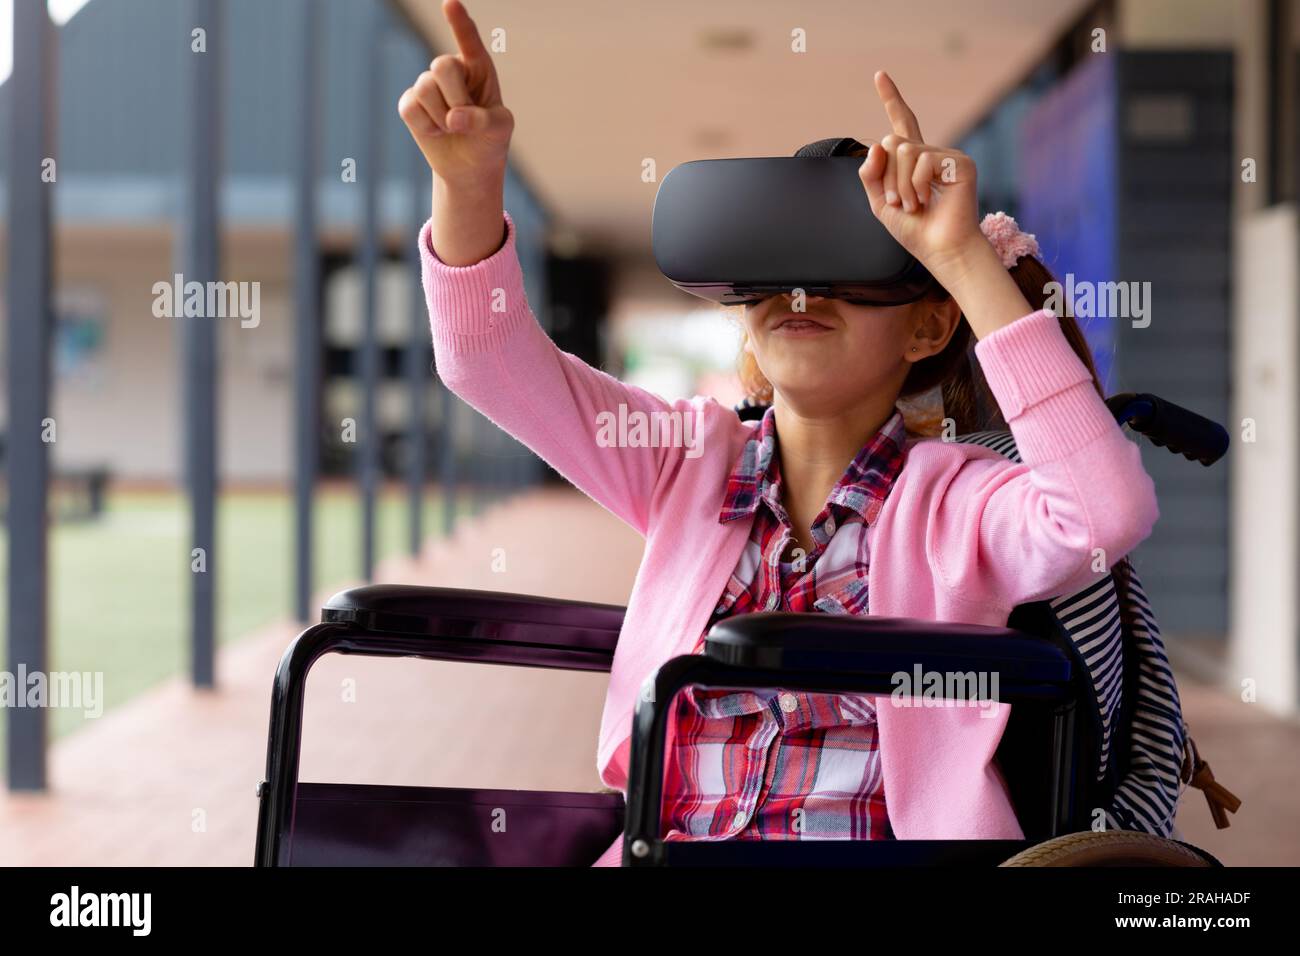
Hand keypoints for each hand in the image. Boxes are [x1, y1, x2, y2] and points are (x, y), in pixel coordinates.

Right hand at [397, 0, 513, 188]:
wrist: (469, 167)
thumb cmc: (490, 140)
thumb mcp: (498, 130)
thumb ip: (482, 120)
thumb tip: (453, 118)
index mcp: (479, 67)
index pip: (469, 40)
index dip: (459, 22)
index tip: (450, 4)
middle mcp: (452, 69)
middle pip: (442, 65)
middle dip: (456, 97)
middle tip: (465, 120)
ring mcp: (427, 84)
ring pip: (424, 88)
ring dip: (442, 117)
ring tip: (452, 127)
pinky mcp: (410, 104)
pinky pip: (410, 108)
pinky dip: (426, 127)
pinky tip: (435, 132)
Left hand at [858, 71, 986, 288]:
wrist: (941, 250)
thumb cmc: (916, 231)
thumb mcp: (881, 203)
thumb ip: (871, 175)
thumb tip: (876, 146)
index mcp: (913, 162)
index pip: (900, 125)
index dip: (891, 99)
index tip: (879, 75)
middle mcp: (930, 154)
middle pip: (892, 142)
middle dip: (887, 177)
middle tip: (899, 202)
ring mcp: (947, 156)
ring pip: (904, 151)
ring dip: (900, 185)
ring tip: (914, 205)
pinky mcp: (960, 163)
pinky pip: (921, 160)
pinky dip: (916, 185)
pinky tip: (928, 200)